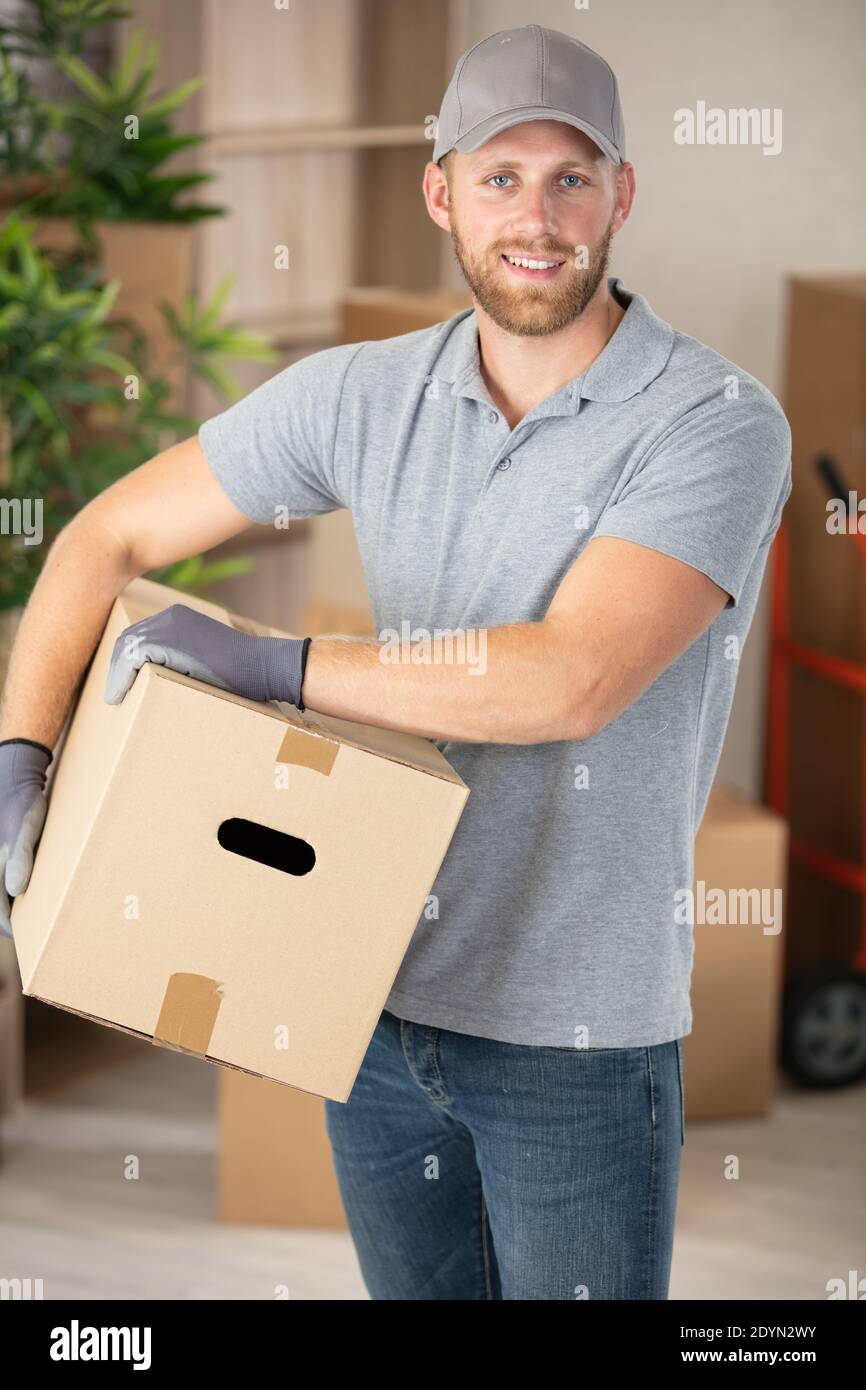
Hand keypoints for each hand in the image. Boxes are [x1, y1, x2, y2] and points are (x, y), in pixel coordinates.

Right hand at [0, 738, 51, 939]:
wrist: (13, 775)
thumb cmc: (22, 802)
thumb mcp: (26, 828)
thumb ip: (20, 858)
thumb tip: (15, 891)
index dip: (10, 928)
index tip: (25, 940)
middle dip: (7, 920)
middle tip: (28, 933)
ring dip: (6, 905)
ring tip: (27, 918)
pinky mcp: (0, 855)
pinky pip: (2, 879)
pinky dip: (6, 889)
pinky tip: (17, 891)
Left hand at [104, 603, 309, 709]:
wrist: (264, 667)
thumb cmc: (243, 671)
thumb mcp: (205, 657)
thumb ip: (182, 658)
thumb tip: (160, 676)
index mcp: (178, 617)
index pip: (138, 634)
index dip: (123, 658)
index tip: (119, 680)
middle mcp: (170, 616)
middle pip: (127, 639)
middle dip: (115, 666)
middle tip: (111, 690)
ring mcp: (170, 627)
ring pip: (126, 649)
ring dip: (115, 674)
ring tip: (112, 696)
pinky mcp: (172, 643)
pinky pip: (133, 659)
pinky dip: (121, 678)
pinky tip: (117, 694)